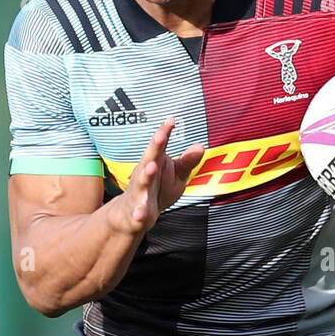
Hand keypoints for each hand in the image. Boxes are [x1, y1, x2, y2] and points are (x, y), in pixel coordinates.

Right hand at [109, 118, 204, 235]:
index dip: (165, 132)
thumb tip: (201, 146)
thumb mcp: (176, 175)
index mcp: (155, 162)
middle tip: (161, 135)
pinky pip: (138, 213)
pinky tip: (139, 215)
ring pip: (142, 182)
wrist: (133, 216)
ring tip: (151, 168)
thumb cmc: (158, 190)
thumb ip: (187, 162)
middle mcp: (145, 174)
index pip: (160, 145)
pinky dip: (138, 213)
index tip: (172, 119)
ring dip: (147, 174)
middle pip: (150, 158)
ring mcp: (139, 192)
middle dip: (155, 147)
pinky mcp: (137, 211)